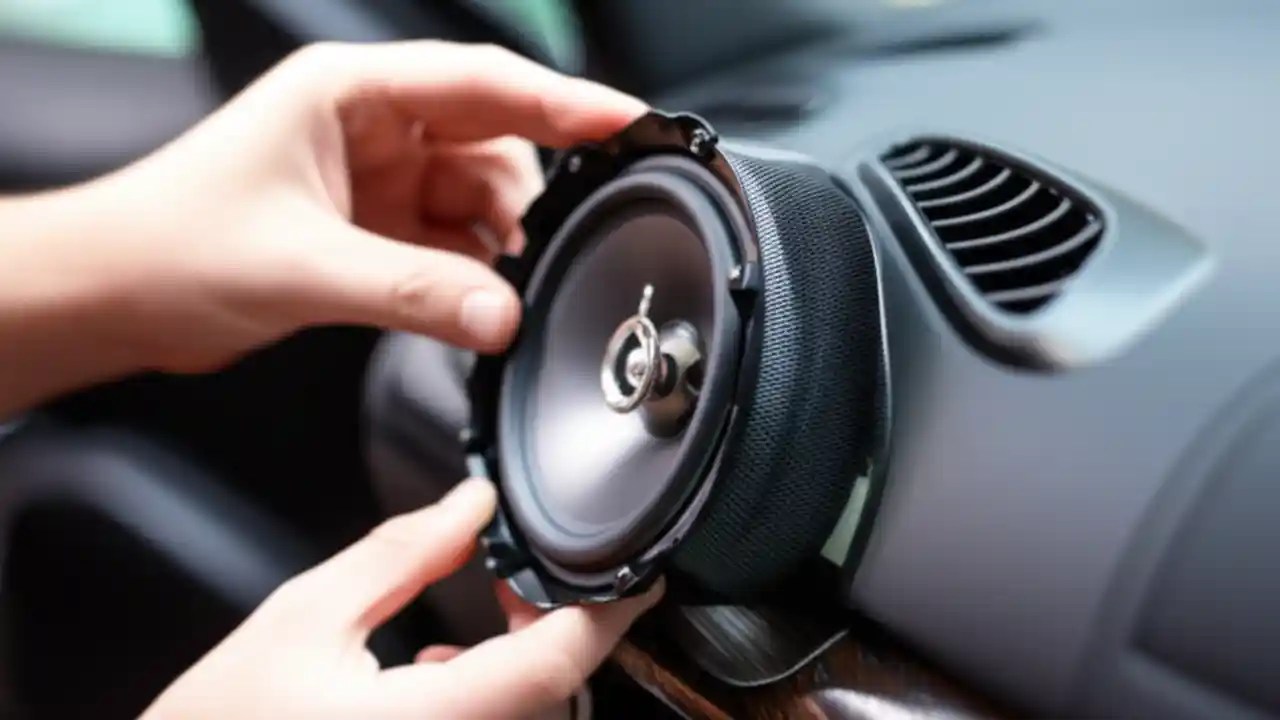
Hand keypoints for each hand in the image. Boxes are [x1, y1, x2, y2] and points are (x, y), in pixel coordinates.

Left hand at [40, 41, 645, 373]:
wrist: (118, 296)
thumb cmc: (173, 246)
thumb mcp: (305, 266)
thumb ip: (413, 293)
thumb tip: (503, 316)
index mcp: (350, 93)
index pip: (481, 83)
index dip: (561, 101)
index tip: (627, 121)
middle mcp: (372, 127)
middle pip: (493, 140)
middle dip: (532, 190)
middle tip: (574, 235)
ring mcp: (379, 179)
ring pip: (480, 199)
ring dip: (502, 244)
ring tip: (504, 288)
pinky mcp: (378, 230)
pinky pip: (454, 244)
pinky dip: (474, 274)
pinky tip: (477, 302)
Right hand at [142, 478, 662, 719]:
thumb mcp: (305, 618)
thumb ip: (402, 554)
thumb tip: (469, 504)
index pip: (555, 663)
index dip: (607, 611)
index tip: (638, 574)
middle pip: (551, 690)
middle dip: (559, 622)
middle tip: (532, 570)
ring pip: (525, 712)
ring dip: (529, 656)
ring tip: (496, 604)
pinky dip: (492, 688)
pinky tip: (448, 662)